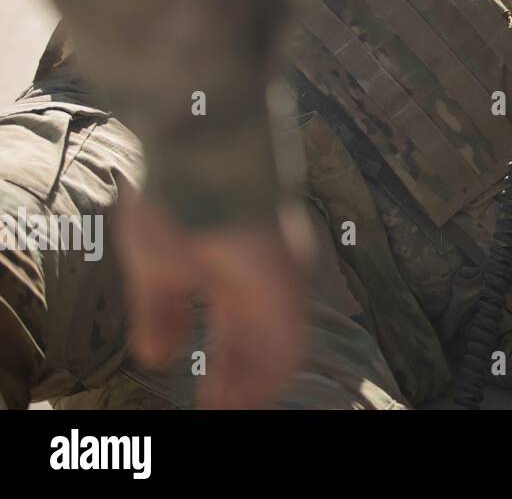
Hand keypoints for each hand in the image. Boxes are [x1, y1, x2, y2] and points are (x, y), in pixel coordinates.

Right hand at [116, 193, 312, 408]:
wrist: (195, 167)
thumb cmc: (172, 202)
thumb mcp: (156, 268)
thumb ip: (161, 314)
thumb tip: (156, 357)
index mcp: (235, 268)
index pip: (238, 327)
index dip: (226, 364)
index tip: (209, 395)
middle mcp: (265, 278)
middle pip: (261, 343)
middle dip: (240, 380)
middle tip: (221, 408)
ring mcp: (281, 284)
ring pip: (278, 351)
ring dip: (253, 388)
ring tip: (228, 410)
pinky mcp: (288, 292)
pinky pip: (288, 351)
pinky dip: (265, 383)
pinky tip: (239, 402)